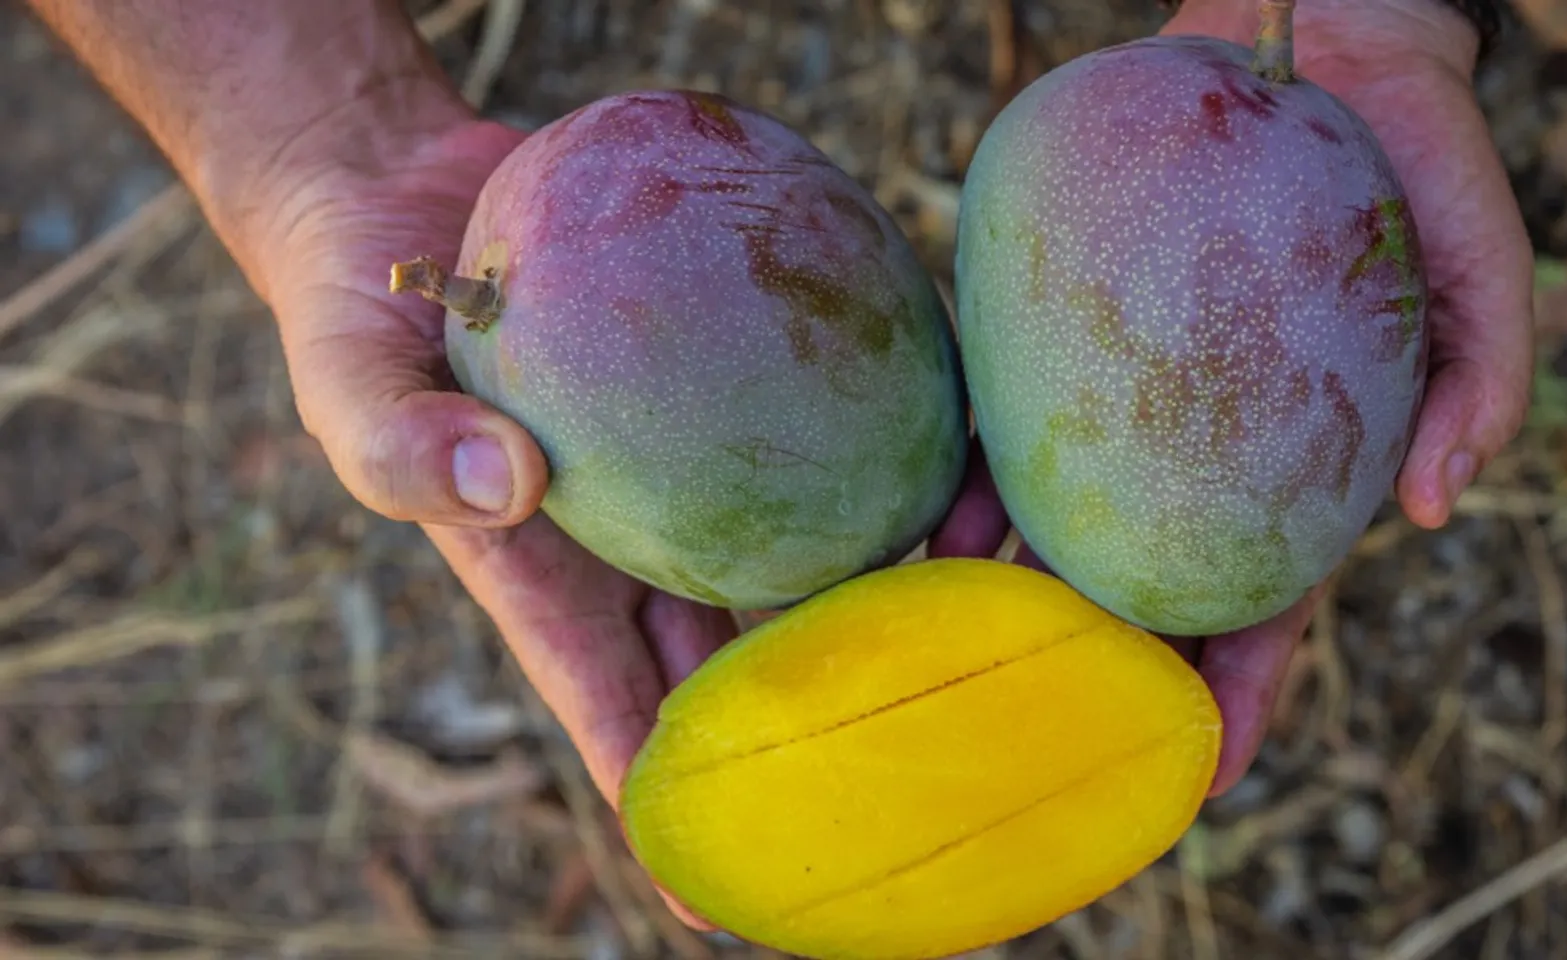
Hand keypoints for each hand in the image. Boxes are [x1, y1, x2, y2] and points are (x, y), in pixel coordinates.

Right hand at [248, 104, 1017, 932]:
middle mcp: (655, 549)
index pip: (626, 716)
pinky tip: (979, 445)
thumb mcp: (350, 387)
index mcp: (562, 588)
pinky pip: (845, 419)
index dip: (684, 812)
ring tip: (999, 582)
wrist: (412, 197)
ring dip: (912, 577)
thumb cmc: (362, 320)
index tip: (741, 904)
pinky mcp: (756, 380)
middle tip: (940, 746)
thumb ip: (404, 444)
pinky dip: (909, 439)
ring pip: (828, 550)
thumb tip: (508, 482)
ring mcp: (714, 471)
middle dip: (846, 708)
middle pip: (763, 654)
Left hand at [973, 0, 1524, 794]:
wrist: (1320, 41)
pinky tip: (938, 538)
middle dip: (1107, 679)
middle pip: (1150, 589)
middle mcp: (1206, 454)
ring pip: (1068, 525)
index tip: (1205, 779)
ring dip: (1022, 601)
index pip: (1275, 604)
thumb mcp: (1488, 266)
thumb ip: (1487, 381)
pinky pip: (1016, 421)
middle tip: (1054, 757)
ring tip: (970, 667)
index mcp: (1308, 469)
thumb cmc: (1420, 165)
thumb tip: (1435, 511)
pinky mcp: (1071, 331)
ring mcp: (1132, 398)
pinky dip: (980, 484)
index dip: (1245, 695)